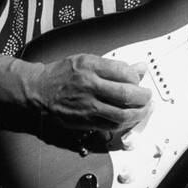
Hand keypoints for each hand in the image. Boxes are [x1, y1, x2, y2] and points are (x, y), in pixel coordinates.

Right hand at [30, 53, 150, 134]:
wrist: (40, 90)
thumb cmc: (63, 74)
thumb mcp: (87, 61)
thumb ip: (114, 66)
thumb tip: (140, 68)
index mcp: (90, 67)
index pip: (124, 72)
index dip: (137, 78)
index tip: (138, 80)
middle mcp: (89, 86)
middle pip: (126, 94)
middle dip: (143, 97)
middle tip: (147, 97)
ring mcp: (87, 106)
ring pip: (121, 114)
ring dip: (138, 114)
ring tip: (143, 110)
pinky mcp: (85, 121)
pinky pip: (111, 126)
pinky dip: (124, 123)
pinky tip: (129, 118)